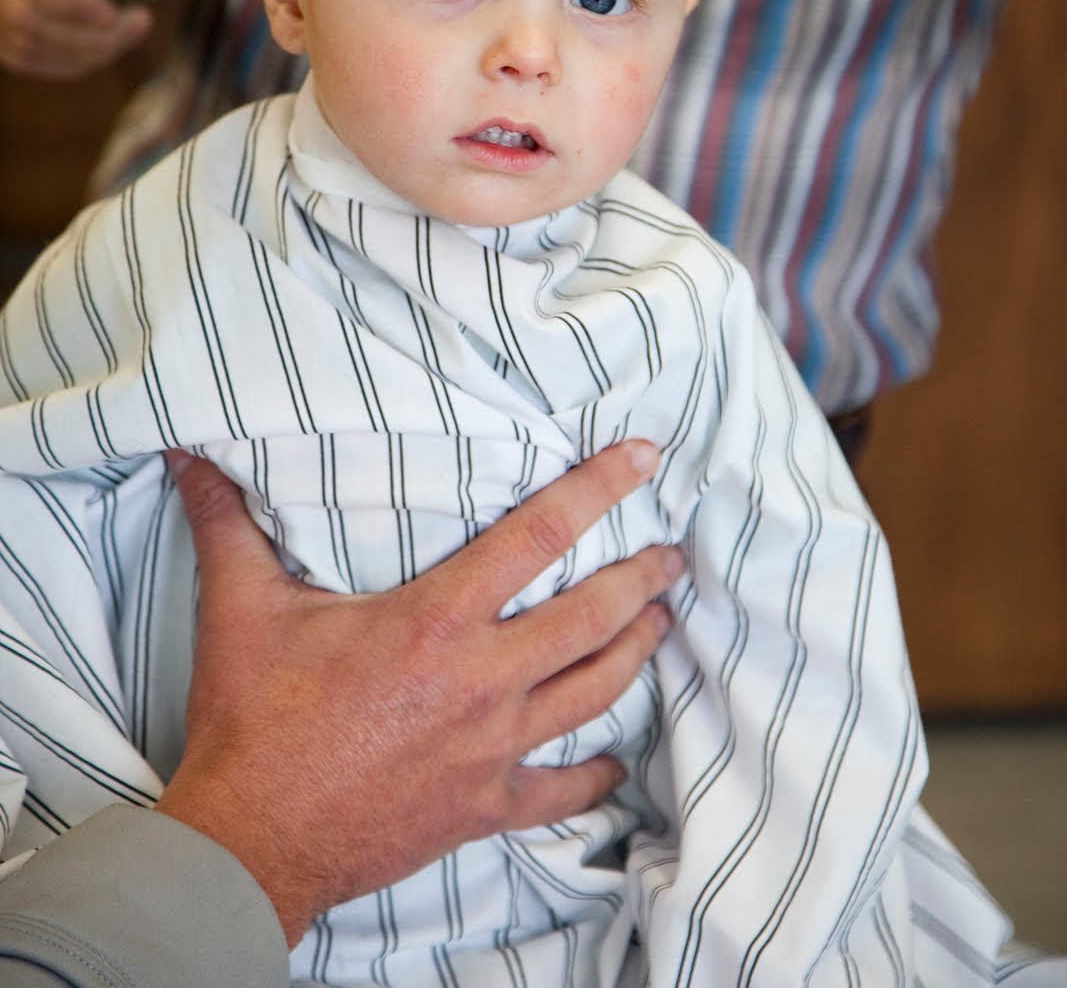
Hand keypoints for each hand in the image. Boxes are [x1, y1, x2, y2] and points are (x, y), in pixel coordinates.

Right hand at [155, 441, 681, 944]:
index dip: (600, 487)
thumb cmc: (254, 723)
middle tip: (674, 553)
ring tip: (663, 621)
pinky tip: (617, 759)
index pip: (540, 535)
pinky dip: (597, 773)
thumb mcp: (240, 608)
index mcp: (437, 621)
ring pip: (594, 691)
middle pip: (593, 616)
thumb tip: (192, 457)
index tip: (644, 457)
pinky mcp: (486, 806)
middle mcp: (483, 681)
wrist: (252, 843)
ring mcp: (493, 749)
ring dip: (637, 652)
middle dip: (643, 578)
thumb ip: (229, 523)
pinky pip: (562, 789)